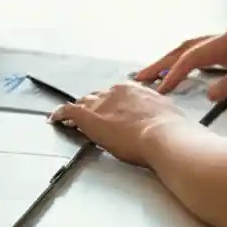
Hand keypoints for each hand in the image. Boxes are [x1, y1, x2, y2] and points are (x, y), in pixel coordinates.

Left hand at [49, 81, 191, 166]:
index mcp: (135, 90)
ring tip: (70, 117)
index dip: (110, 104)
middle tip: (91, 116)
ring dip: (78, 110)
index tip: (111, 110)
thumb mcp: (167, 114)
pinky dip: (60, 114)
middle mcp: (116, 92)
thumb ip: (159, 114)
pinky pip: (69, 111)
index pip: (116, 94)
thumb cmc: (171, 130)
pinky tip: (54, 118)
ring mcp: (101, 103)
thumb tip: (165, 121)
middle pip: (98, 97)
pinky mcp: (89, 116)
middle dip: (94, 106)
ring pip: (84, 103)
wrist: (163, 136)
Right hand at [135, 28, 226, 99]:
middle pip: (187, 48)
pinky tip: (185, 75)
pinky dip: (190, 64)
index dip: (173, 73)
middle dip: (163, 62)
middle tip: (140, 77)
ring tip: (155, 76)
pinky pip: (206, 57)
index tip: (158, 89)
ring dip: (174, 62)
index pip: (193, 57)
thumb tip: (206, 93)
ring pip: (194, 51)